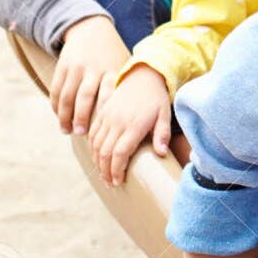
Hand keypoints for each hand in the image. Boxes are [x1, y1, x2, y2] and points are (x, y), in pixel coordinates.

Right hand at [50, 15, 129, 135]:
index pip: (108, 94)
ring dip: (65, 115)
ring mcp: (76, 66)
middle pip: (85, 97)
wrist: (91, 29)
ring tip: (66, 130)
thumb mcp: (123, 66)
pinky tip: (59, 116)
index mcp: (112, 70)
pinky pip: (57, 88)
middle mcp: (94, 68)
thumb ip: (126, 89)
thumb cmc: (112, 55)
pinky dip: (56, 105)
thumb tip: (135, 117)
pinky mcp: (63, 65)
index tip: (103, 130)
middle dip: (81, 117)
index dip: (104, 113)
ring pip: (67, 95)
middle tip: (80, 133)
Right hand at [87, 63, 170, 186]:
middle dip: (106, 170)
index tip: (118, 181)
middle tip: (110, 183)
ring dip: (98, 161)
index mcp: (134, 125)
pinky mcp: (102, 112)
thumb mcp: (165, 114)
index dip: (117, 170)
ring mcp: (108, 116)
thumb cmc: (156, 98)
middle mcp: (118, 122)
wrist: (143, 75)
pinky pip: (92, 133)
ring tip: (104, 174)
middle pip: (105, 152)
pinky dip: (92, 148)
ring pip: (96, 144)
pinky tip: (97, 157)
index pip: (120, 153)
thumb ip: (162, 134)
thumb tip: (161, 153)